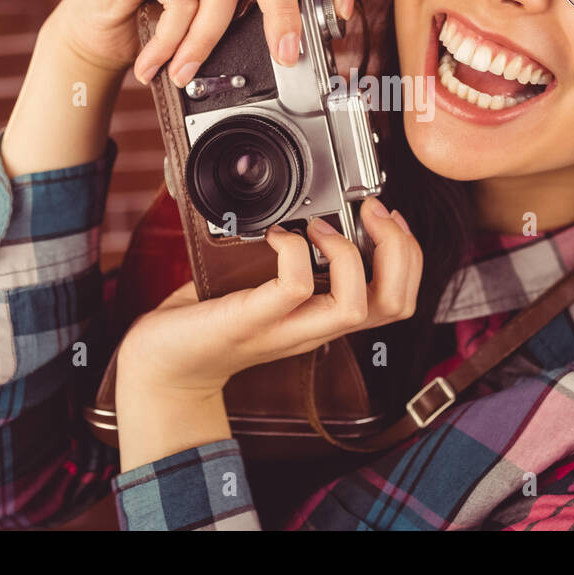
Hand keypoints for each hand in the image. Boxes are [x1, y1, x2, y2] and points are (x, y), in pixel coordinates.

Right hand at [44, 0, 359, 84]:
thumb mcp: (218, 17)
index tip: (345, 10)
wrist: (93, 33)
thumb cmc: (160, 25)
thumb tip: (304, 39)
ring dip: (206, 44)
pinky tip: (155, 65)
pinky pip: (179, 1)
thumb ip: (255, 10)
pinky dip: (173, 44)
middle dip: (283, 12)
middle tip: (287, 56)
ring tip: (186, 74)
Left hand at [115, 197, 420, 403]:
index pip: (398, 300)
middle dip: (400, 250)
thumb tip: (307, 207)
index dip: (410, 256)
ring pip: (355, 305)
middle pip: (394, 304)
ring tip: (323, 227)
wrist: (164, 367)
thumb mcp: (266, 288)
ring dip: (350, 252)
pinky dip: (294, 250)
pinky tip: (277, 236)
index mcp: (325, 317)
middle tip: (375, 214)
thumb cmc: (212, 322)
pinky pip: (293, 288)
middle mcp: (315, 328)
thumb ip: (293, 259)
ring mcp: (285, 329)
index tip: (389, 217)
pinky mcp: (250, 321)